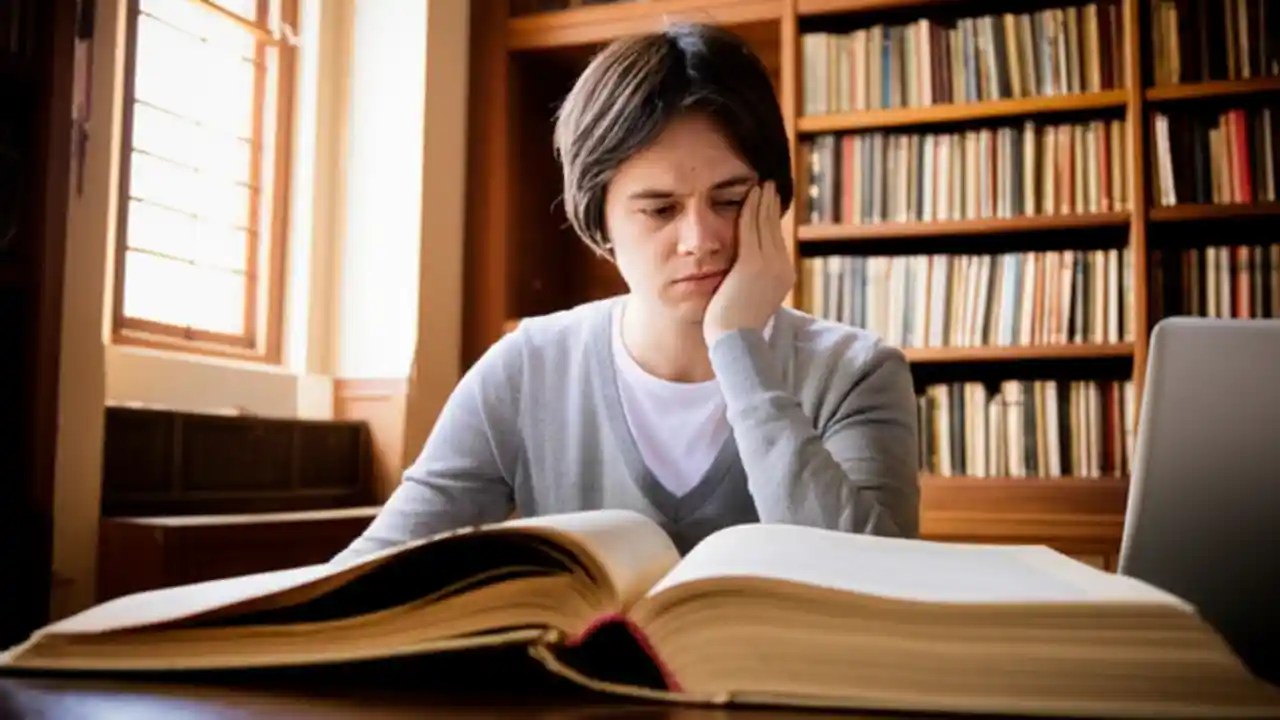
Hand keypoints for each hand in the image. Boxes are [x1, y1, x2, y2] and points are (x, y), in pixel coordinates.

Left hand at [703, 181, 795, 345]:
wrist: (734, 343)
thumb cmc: (734, 328)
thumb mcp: (748, 300)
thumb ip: (749, 283)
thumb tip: (741, 274)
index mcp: (782, 277)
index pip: (776, 241)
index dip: (773, 220)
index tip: (769, 203)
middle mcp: (781, 268)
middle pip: (774, 229)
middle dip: (771, 206)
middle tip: (768, 186)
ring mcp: (768, 265)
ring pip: (765, 225)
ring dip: (762, 202)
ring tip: (761, 185)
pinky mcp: (752, 264)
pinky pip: (751, 228)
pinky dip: (750, 208)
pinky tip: (749, 194)